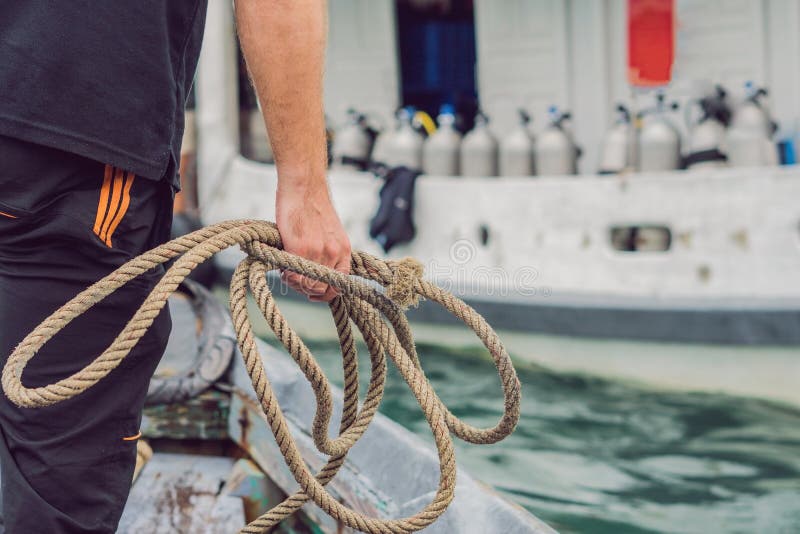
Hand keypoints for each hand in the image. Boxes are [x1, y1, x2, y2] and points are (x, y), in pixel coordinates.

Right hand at [275, 178, 350, 301]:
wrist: (303, 186)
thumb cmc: (311, 206)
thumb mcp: (330, 231)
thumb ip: (327, 250)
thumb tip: (316, 270)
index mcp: (344, 249)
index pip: (340, 284)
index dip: (326, 292)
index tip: (313, 291)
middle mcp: (334, 253)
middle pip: (322, 289)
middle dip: (307, 289)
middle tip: (294, 279)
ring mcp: (318, 252)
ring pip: (308, 285)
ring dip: (295, 283)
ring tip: (287, 272)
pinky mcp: (300, 248)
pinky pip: (294, 275)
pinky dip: (287, 276)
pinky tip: (283, 267)